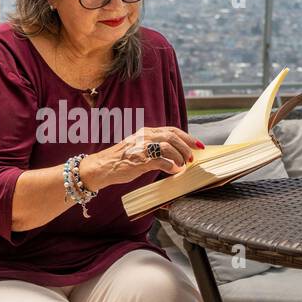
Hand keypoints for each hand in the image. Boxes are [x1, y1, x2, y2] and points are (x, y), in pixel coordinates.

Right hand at [79, 126, 203, 191]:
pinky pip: (161, 161)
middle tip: (191, 157)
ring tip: (182, 165)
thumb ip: (155, 148)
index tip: (197, 145)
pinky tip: (173, 171)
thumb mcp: (139, 147)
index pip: (172, 130)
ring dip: (179, 157)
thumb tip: (173, 156)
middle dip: (186, 147)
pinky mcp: (140, 160)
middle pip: (173, 137)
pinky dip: (171, 166)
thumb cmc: (121, 159)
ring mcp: (143, 148)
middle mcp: (145, 137)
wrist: (103, 166)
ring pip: (169, 147)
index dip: (187, 137)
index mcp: (146, 132)